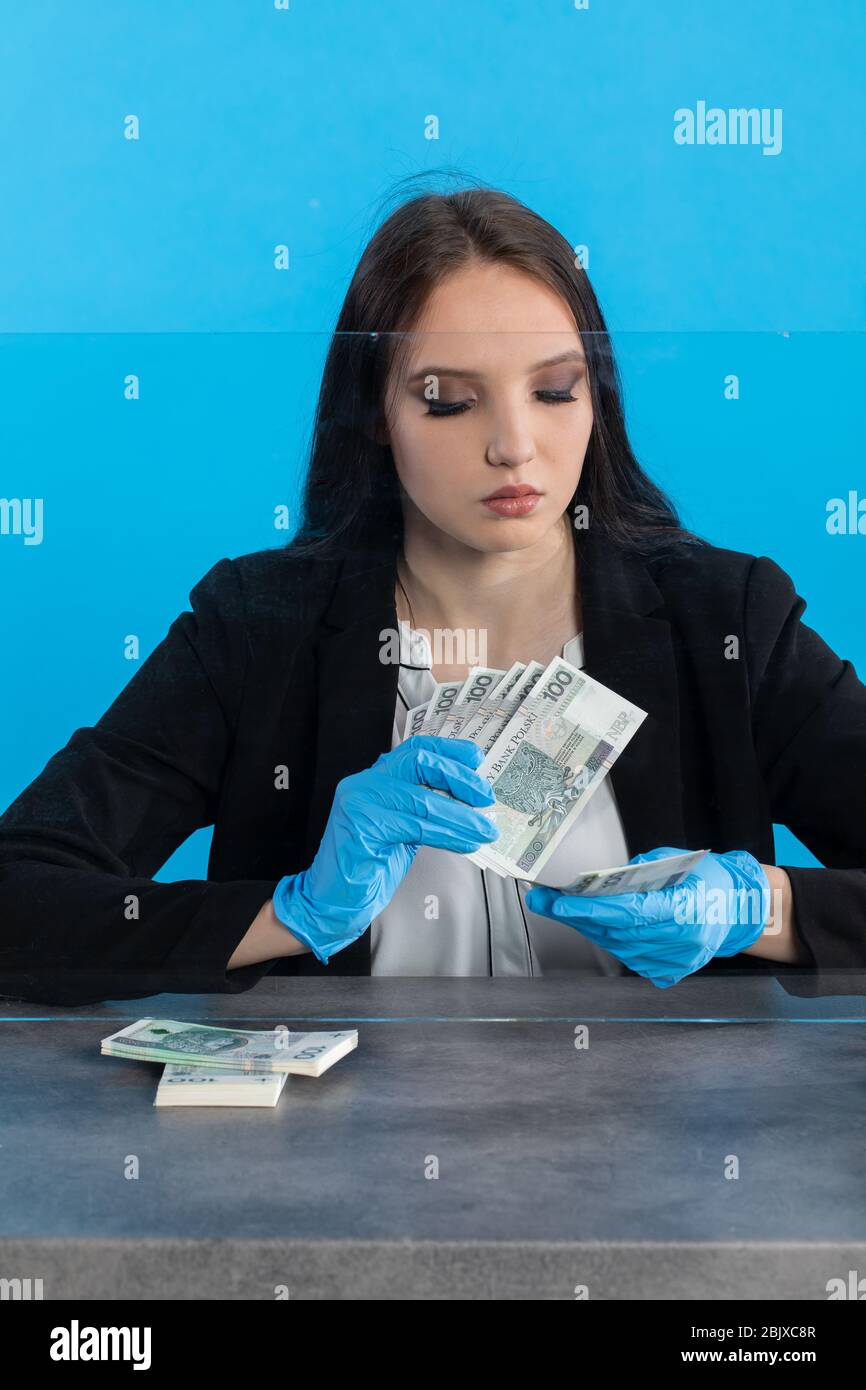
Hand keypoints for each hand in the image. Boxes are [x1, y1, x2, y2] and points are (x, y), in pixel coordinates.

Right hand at [272, 735, 498, 963]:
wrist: (334, 900)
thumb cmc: (370, 866)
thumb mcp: (403, 828)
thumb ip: (425, 807)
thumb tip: (468, 799)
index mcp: (374, 778)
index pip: (415, 749)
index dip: (448, 750)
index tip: (476, 758)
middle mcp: (364, 783)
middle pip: (420, 762)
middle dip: (459, 778)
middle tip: (485, 797)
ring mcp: (360, 802)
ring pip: (424, 800)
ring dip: (462, 817)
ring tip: (485, 830)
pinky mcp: (363, 826)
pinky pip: (417, 826)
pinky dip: (448, 835)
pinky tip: (466, 843)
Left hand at [524, 846, 770, 987]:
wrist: (740, 909)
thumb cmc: (709, 881)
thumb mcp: (678, 861)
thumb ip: (640, 870)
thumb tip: (601, 880)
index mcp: (683, 912)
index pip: (626, 912)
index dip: (588, 908)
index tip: (556, 901)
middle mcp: (680, 942)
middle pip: (616, 932)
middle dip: (577, 916)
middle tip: (546, 901)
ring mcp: (676, 962)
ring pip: (618, 947)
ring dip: (591, 929)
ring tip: (567, 910)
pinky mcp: (672, 972)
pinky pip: (631, 958)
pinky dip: (614, 941)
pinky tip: (601, 926)